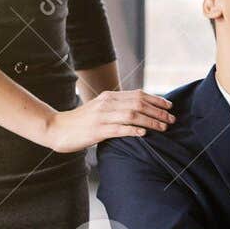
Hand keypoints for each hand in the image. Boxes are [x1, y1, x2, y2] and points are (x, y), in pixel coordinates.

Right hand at [42, 89, 174, 152]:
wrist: (57, 128)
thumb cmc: (80, 122)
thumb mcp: (99, 109)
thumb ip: (116, 107)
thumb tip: (137, 110)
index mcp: (109, 97)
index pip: (138, 94)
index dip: (156, 99)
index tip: (170, 105)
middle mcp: (107, 103)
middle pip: (138, 103)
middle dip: (158, 111)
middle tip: (172, 118)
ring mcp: (101, 117)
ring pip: (132, 115)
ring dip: (150, 121)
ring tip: (163, 127)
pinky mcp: (97, 131)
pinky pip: (118, 129)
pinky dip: (133, 130)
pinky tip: (144, 134)